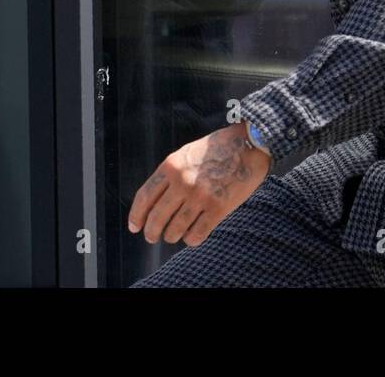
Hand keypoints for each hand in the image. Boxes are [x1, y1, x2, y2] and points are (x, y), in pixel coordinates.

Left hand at [127, 123, 270, 246]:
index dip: (137, 215)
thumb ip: (170, 174)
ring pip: (175, 229)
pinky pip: (197, 234)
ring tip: (172, 236)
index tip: (134, 227)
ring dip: (171, 237)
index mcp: (171, 166)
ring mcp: (200, 196)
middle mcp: (182, 182)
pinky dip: (191, 240)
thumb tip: (154, 201)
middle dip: (151, 232)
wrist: (249, 145)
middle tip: (151, 237)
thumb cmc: (216, 149)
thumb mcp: (186, 154)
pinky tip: (192, 237)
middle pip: (157, 217)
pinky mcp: (218, 208)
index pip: (144, 197)